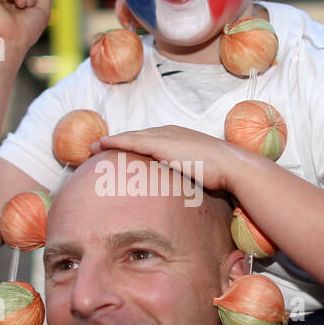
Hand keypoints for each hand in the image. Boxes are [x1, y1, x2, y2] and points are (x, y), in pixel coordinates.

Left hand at [92, 125, 246, 192]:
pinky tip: (103, 145)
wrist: (230, 166)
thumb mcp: (199, 172)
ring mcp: (165, 136)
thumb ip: (187, 176)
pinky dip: (116, 142)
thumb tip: (182, 192)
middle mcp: (169, 132)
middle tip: (96, 148)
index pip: (148, 139)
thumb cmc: (221, 174)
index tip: (117, 151)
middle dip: (116, 141)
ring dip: (111, 141)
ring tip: (93, 148)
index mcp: (178, 137)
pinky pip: (131, 141)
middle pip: (136, 136)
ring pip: (130, 137)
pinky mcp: (161, 144)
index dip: (131, 144)